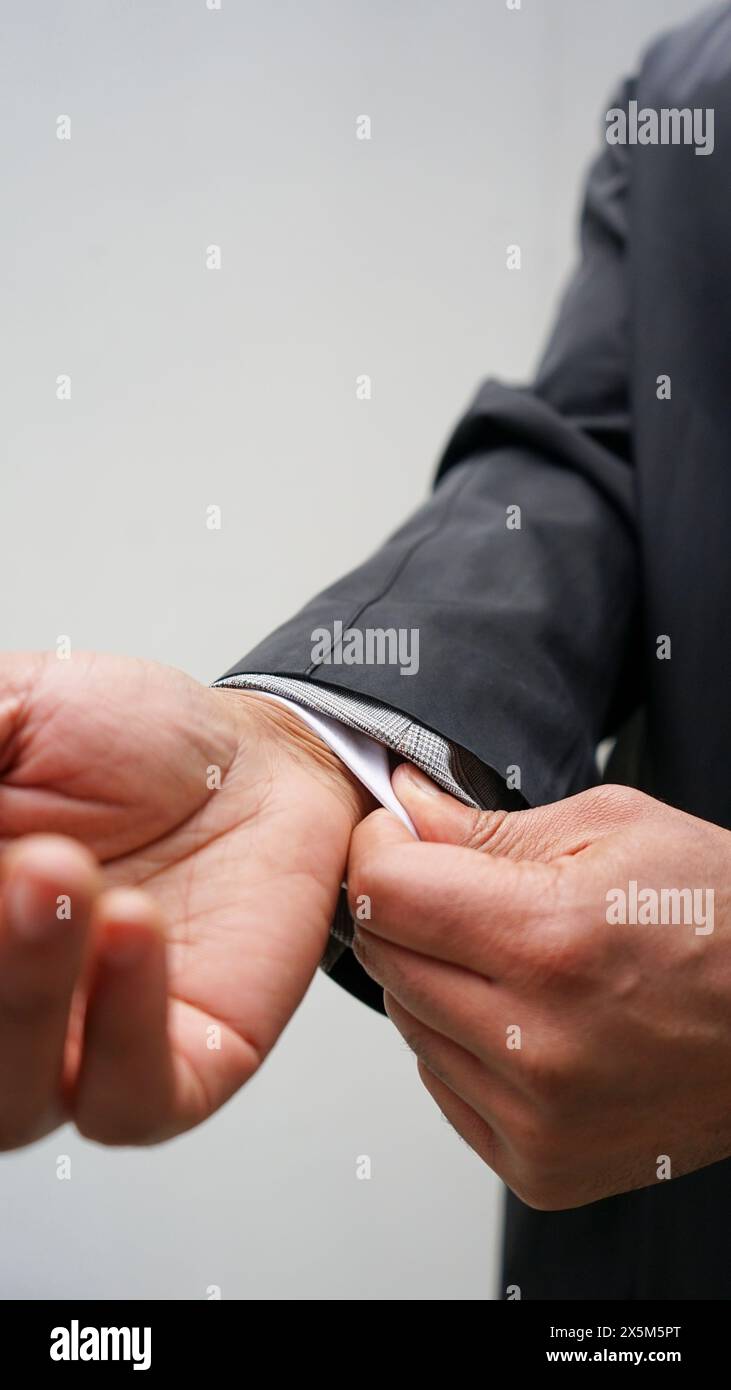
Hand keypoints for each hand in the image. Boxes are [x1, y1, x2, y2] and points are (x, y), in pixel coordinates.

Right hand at [0, 652, 371, 1148]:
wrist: (255, 763)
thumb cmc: (126, 745)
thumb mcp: (14, 711)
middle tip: (17, 858)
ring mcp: (70, 1055)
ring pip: (11, 1101)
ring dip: (26, 991)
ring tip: (61, 872)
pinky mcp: (175, 1080)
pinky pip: (129, 1099)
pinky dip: (123, 1025)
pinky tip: (134, 928)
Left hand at [348, 766, 730, 1208]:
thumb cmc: (723, 919)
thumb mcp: (615, 826)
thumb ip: (486, 824)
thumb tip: (404, 807)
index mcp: (550, 941)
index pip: (382, 893)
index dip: (381, 848)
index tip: (402, 839)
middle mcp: (536, 1044)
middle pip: (383, 959)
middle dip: (407, 909)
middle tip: (464, 891)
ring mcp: (537, 1118)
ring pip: (407, 1024)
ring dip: (437, 980)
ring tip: (520, 961)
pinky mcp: (540, 1165)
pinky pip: (443, 1085)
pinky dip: (465, 1045)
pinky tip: (529, 1019)